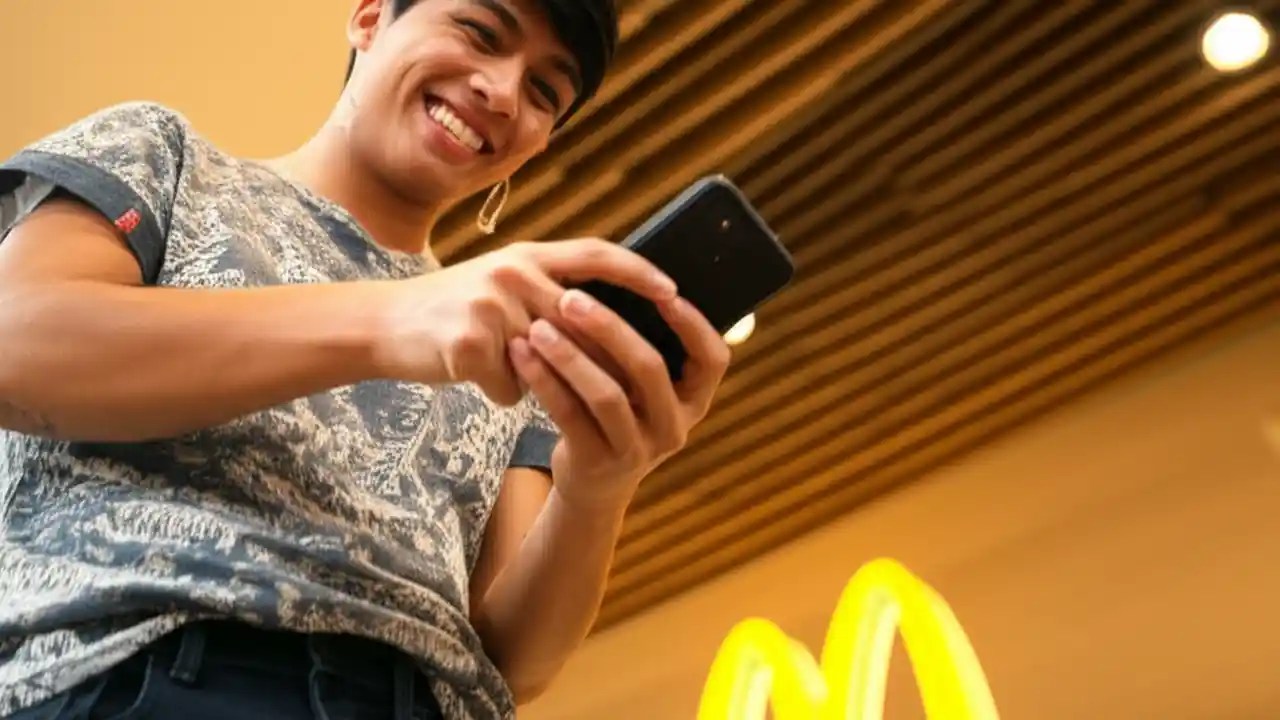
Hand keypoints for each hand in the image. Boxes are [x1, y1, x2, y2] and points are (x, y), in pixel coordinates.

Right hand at [375, 239, 676, 405]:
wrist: (379, 325)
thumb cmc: (448, 311)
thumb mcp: (498, 284)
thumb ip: (546, 293)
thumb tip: (603, 322)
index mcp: (524, 256)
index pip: (595, 254)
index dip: (638, 272)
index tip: (673, 292)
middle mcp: (511, 274)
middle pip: (581, 321)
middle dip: (598, 357)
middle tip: (619, 383)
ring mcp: (489, 307)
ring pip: (547, 361)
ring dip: (535, 378)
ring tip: (505, 368)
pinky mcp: (468, 344)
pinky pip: (510, 386)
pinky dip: (499, 392)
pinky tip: (472, 376)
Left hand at [508, 286, 731, 513]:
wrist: (593, 486)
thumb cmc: (618, 418)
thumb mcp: (645, 392)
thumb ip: (644, 349)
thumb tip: (633, 276)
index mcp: (693, 402)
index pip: (714, 359)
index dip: (694, 325)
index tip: (667, 292)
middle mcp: (673, 427)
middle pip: (650, 369)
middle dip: (610, 328)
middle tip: (571, 298)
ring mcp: (637, 450)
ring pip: (607, 394)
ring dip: (570, 355)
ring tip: (537, 325)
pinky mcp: (597, 462)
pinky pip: (569, 414)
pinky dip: (544, 380)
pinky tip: (522, 354)